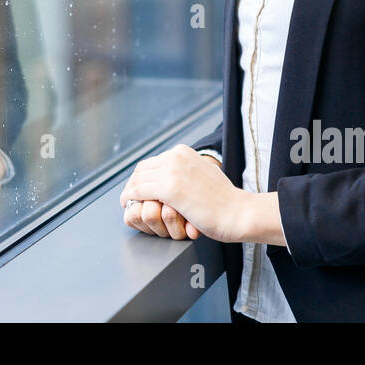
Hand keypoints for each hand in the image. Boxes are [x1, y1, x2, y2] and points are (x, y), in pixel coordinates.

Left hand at [119, 145, 247, 242]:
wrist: (237, 212)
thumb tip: (174, 176)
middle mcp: (175, 156)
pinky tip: (127, 204)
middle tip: (129, 197)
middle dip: (133, 183)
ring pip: (138, 179)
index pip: (152, 161)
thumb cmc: (224, 200)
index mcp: (182, 151)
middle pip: (142, 168)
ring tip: (127, 202)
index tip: (137, 188)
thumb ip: (187, 171)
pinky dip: (130, 198)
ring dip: (129, 192)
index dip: (142, 176)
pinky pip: (139, 191)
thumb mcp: (204, 173)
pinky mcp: (169, 189)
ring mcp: (172, 171)